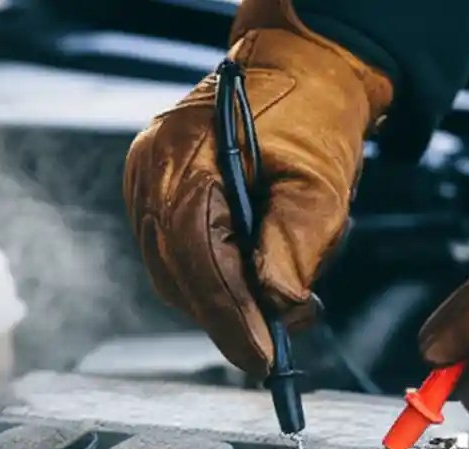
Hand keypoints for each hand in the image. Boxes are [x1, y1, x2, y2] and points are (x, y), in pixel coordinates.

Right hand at [123, 0, 391, 375]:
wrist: (301, 66)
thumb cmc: (313, 113)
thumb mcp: (321, 182)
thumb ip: (296, 244)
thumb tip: (277, 304)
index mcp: (186, 163)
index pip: (200, 263)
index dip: (233, 320)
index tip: (264, 362)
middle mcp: (152, 174)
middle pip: (181, 276)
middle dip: (234, 315)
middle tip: (286, 334)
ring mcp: (146, 181)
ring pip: (177, 272)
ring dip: (227, 297)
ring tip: (284, 297)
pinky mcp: (156, 191)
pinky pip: (178, 253)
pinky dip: (216, 274)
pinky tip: (256, 271)